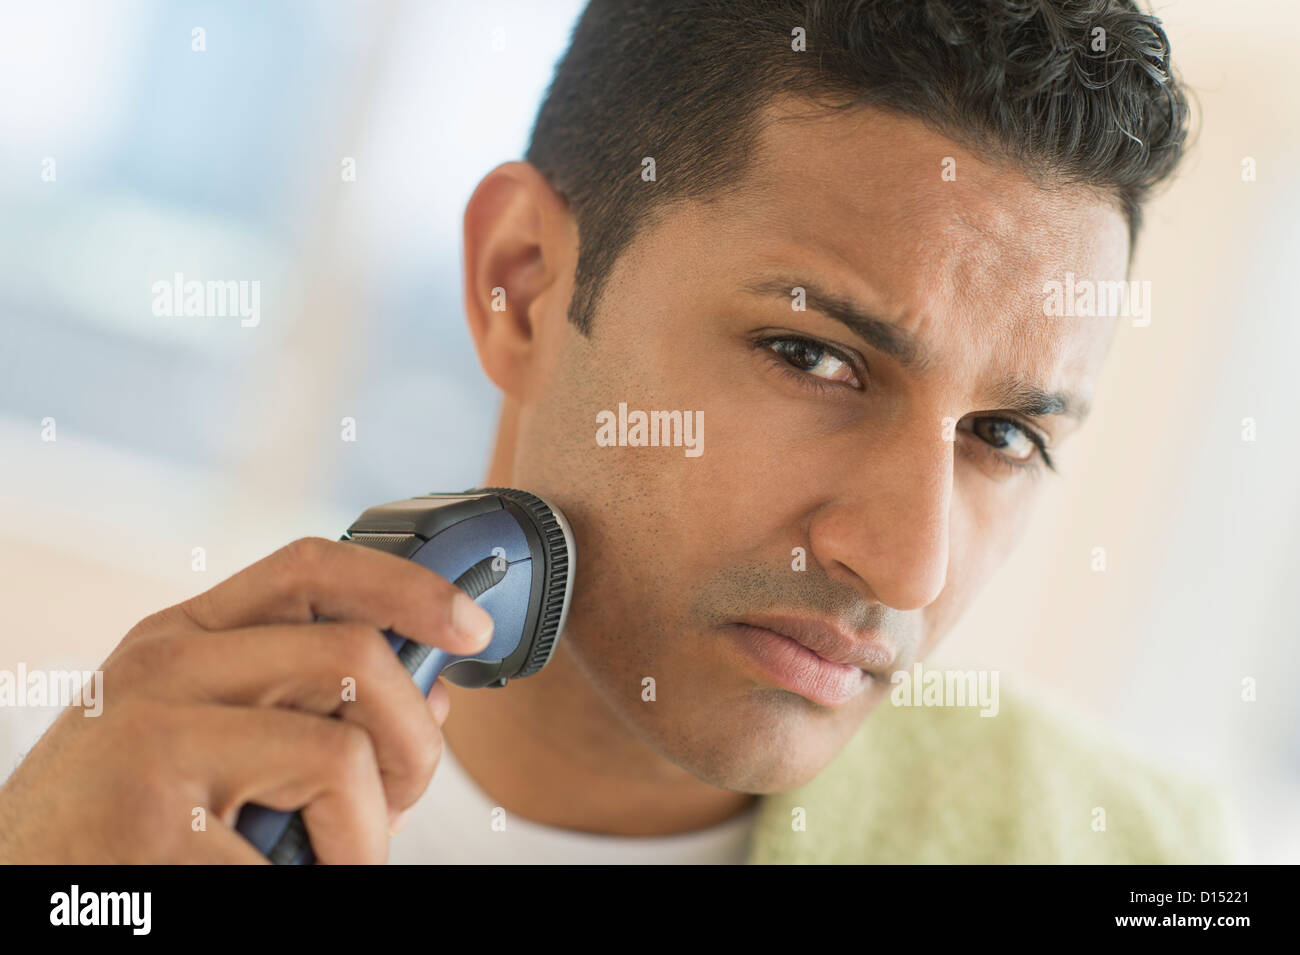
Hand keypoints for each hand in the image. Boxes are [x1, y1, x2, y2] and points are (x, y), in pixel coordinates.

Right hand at [0, 536, 493, 862]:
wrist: (16, 889)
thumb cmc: (115, 825)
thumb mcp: (201, 739)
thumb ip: (308, 706)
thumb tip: (434, 693)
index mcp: (178, 640)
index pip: (312, 567)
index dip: (409, 584)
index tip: (472, 627)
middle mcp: (162, 671)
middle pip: (357, 654)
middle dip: (413, 740)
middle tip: (395, 799)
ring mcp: (151, 743)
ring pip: (345, 751)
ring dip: (370, 830)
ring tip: (336, 860)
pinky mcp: (152, 829)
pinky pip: (311, 845)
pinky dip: (335, 874)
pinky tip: (287, 883)